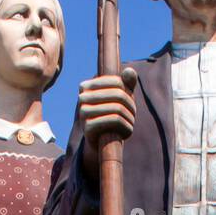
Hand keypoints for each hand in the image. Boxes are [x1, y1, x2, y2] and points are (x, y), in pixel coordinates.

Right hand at [79, 68, 137, 182]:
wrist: (100, 142)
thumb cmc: (111, 115)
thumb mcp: (120, 98)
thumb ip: (126, 83)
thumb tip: (129, 72)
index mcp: (86, 86)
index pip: (116, 82)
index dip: (128, 91)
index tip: (130, 101)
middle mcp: (82, 98)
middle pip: (118, 95)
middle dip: (131, 106)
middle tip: (133, 114)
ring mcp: (83, 113)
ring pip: (117, 108)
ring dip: (130, 117)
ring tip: (130, 122)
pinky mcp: (88, 128)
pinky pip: (114, 121)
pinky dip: (126, 126)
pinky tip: (127, 131)